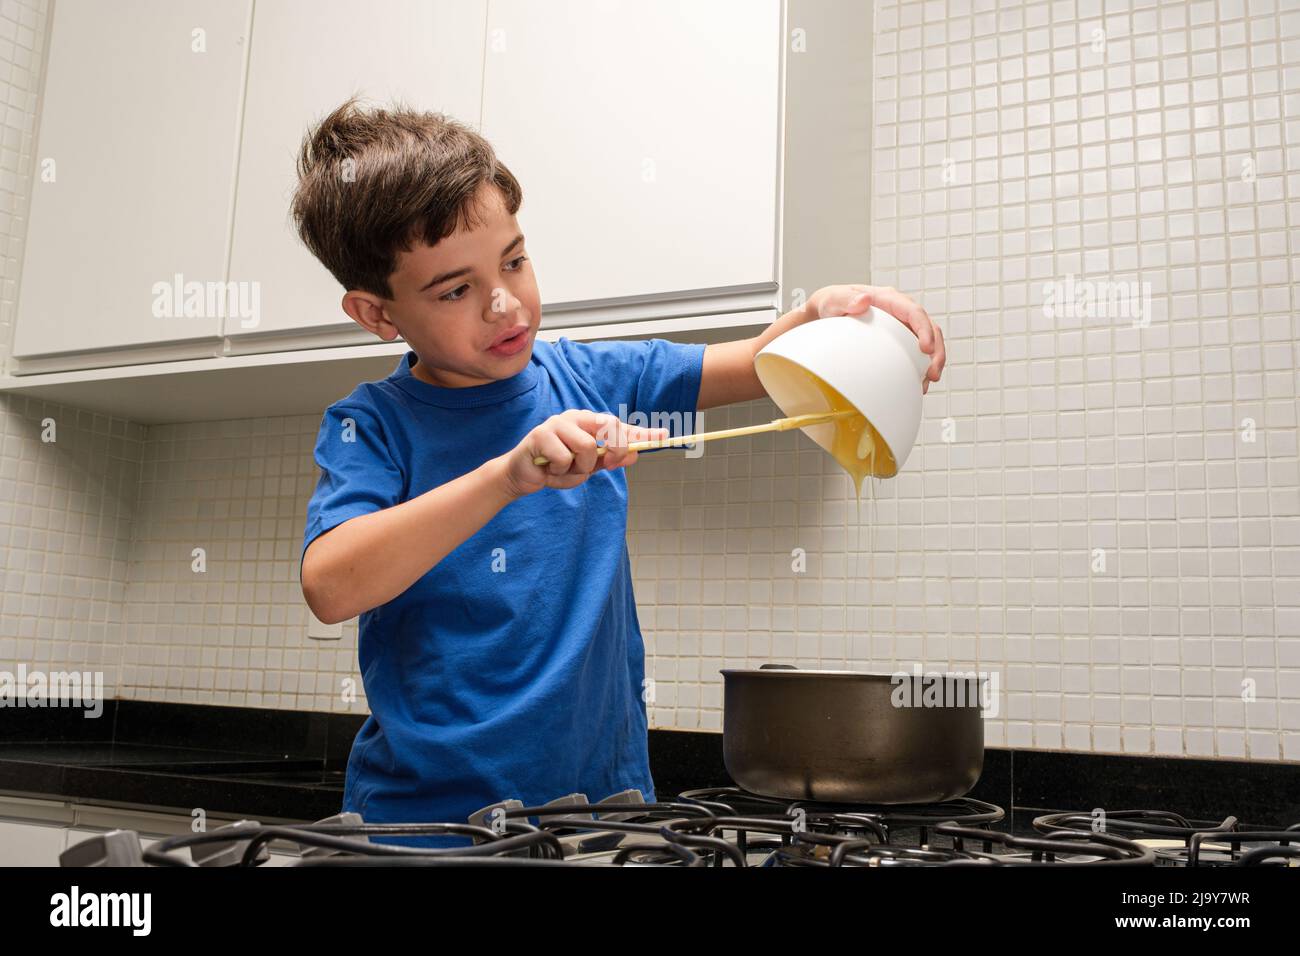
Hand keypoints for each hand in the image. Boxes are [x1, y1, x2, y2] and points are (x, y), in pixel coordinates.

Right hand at [500, 409, 668, 497]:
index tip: (663, 436)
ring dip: (581, 468)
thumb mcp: (587, 467)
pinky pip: (563, 458)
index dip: (641, 432)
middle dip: (615, 451)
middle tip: (608, 464)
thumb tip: (635, 455)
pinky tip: (550, 470)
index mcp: (587, 423)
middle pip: (609, 428)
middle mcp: (574, 418)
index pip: (618, 425)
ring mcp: (557, 424)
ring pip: (587, 447)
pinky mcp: (540, 435)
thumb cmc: (555, 468)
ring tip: (566, 470)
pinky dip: (561, 472)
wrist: (523, 476)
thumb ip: (609, 460)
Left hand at [806, 284, 945, 393]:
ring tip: (926, 384)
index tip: (926, 349)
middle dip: (936, 352)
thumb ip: (845, 299)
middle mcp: (900, 313)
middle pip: (929, 328)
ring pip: (927, 343)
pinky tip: (916, 383)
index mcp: (888, 300)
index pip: (914, 312)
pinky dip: (919, 369)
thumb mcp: (833, 299)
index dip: (925, 330)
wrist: (825, 314)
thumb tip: (864, 300)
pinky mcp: (898, 341)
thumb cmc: (831, 304)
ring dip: (931, 363)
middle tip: (933, 373)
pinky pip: (915, 354)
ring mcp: (901, 327)